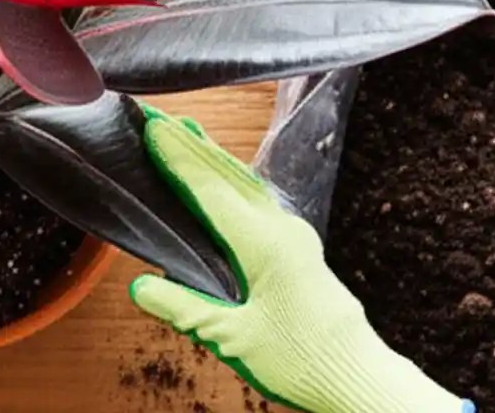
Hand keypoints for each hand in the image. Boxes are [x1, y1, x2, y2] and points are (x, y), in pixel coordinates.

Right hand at [129, 109, 474, 412]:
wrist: (354, 375)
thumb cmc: (302, 359)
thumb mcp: (232, 338)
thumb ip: (184, 309)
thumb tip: (140, 289)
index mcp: (264, 245)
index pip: (210, 189)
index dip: (178, 158)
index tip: (153, 129)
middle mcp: (281, 230)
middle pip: (228, 174)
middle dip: (191, 145)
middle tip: (159, 119)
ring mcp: (293, 235)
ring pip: (246, 183)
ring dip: (213, 157)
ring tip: (186, 133)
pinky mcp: (297, 246)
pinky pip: (258, 199)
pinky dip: (231, 179)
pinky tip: (222, 176)